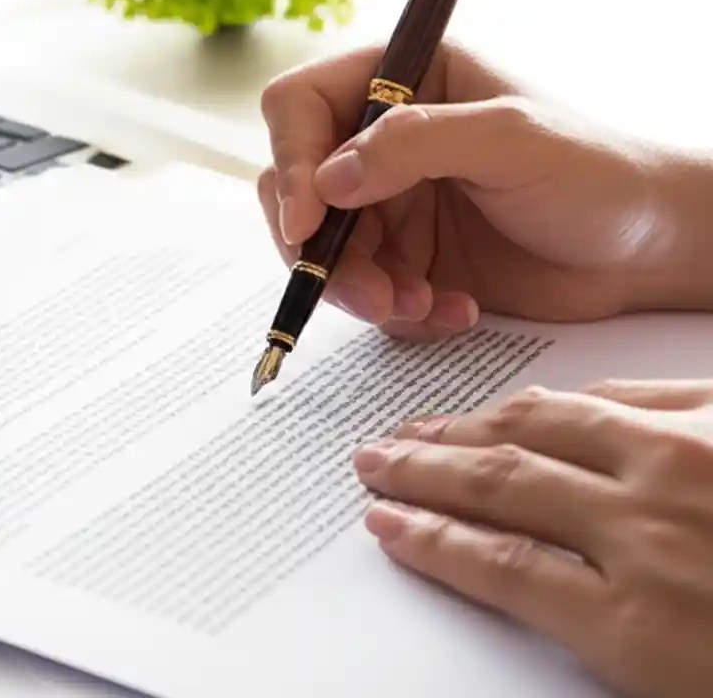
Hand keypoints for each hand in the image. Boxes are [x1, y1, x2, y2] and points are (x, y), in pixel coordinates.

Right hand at [257, 42, 708, 341]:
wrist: (647, 250)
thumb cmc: (596, 175)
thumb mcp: (510, 142)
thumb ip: (413, 146)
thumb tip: (326, 181)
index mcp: (404, 82)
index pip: (300, 106)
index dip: (290, 162)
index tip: (307, 221)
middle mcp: (385, 142)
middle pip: (295, 190)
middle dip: (323, 249)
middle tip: (366, 293)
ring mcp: (391, 204)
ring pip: (324, 253)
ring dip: (362, 291)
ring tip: (418, 306)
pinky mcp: (406, 260)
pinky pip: (365, 293)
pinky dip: (398, 312)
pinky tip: (451, 310)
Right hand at [351, 380, 712, 697]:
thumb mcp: (680, 684)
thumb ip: (610, 641)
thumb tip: (531, 589)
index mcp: (643, 623)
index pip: (500, 567)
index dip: (431, 541)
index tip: (387, 522)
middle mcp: (651, 527)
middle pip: (504, 486)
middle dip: (425, 470)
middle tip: (380, 459)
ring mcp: (693, 461)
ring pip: (551, 425)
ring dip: (475, 425)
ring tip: (431, 425)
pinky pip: (630, 392)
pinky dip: (572, 396)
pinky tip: (540, 402)